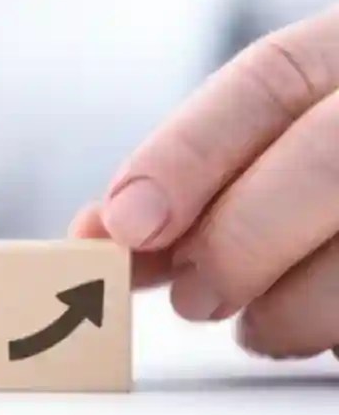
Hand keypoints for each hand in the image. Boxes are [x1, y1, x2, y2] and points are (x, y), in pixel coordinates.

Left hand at [70, 6, 338, 359]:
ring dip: (295, 309)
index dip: (186, 154)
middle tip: (192, 297)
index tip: (122, 225)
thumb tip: (98, 232)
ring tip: (261, 326)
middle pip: (328, 158)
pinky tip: (326, 335)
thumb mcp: (286, 136)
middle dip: (241, 241)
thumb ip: (201, 177)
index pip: (271, 79)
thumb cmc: (331, 160)